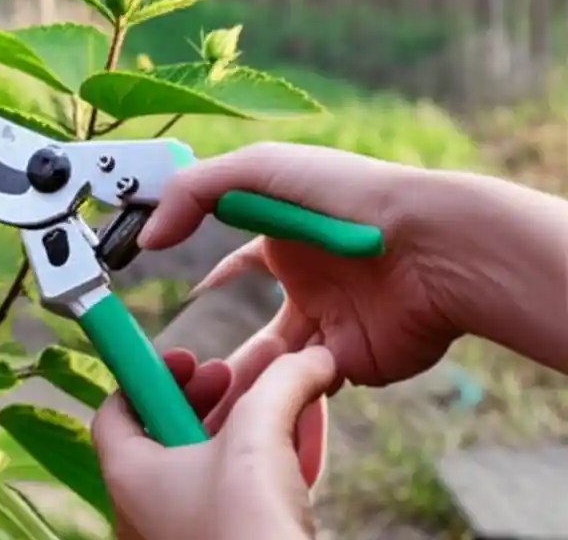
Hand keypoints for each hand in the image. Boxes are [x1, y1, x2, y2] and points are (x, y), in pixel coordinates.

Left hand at [93, 343, 334, 539]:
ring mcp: (188, 532)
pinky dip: (274, 460)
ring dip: (257, 420)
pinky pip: (246, 495)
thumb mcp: (258, 435)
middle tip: (248, 371)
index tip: (190, 357)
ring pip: (219, 462)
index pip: (117, 412)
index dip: (151, 376)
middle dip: (219, 393)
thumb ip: (279, 385)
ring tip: (293, 386)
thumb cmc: (246, 525)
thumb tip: (314, 355)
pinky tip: (309, 426)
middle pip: (175, 430)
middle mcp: (148, 507)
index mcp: (128, 474)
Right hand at [137, 142, 567, 395]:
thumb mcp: (258, 170)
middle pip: (257, 331)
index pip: (243, 263)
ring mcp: (332, 327)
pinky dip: (273, 399)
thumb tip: (146, 236)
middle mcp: (311, 285)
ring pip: (273, 369)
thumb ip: (192, 191)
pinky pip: (302, 390)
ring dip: (241, 387)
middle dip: (221, 358)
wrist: (430, 249)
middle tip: (183, 379)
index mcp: (289, 238)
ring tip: (202, 407)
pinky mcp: (353, 363)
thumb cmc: (348, 197)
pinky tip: (245, 404)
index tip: (186, 299)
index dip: (215, 279)